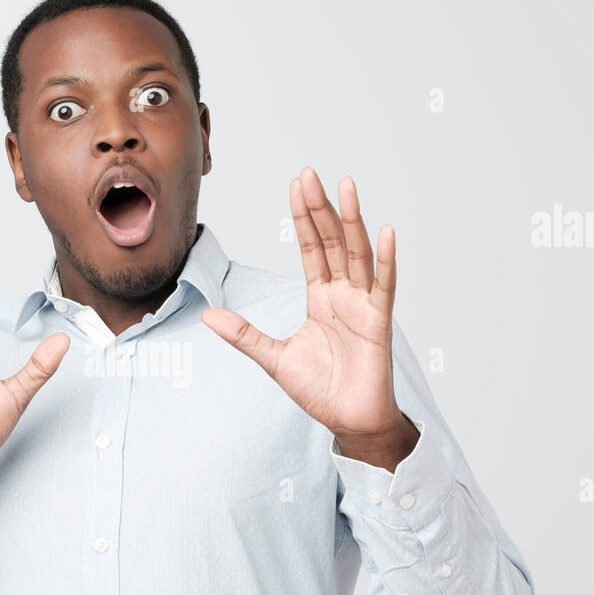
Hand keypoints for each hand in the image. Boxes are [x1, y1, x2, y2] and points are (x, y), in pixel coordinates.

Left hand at [201, 166, 402, 441]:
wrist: (348, 421)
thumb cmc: (321, 390)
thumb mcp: (274, 358)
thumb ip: (244, 335)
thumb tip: (208, 316)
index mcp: (321, 299)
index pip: (312, 248)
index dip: (304, 218)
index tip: (297, 185)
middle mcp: (344, 295)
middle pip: (332, 242)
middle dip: (320, 208)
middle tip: (310, 173)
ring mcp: (363, 306)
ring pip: (356, 254)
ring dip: (351, 220)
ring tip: (346, 187)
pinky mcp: (379, 323)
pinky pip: (383, 286)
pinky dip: (385, 260)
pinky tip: (385, 232)